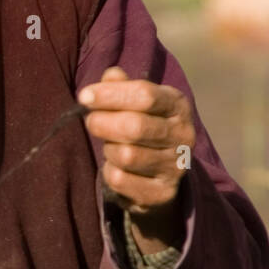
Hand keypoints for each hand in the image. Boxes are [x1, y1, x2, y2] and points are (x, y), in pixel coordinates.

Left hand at [78, 66, 194, 246]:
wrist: (160, 174)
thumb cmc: (143, 127)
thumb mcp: (136, 102)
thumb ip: (122, 86)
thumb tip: (111, 76)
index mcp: (178, 105)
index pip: (145, 95)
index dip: (110, 94)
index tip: (84, 96)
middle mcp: (183, 135)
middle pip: (134, 126)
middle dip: (103, 123)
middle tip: (90, 121)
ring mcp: (176, 166)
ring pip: (126, 155)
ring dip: (108, 149)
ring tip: (111, 145)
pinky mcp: (162, 192)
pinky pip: (121, 180)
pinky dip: (110, 172)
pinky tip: (116, 167)